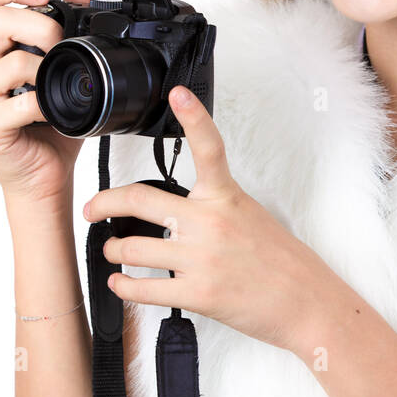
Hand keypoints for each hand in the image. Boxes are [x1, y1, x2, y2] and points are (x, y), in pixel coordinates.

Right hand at [0, 0, 94, 205]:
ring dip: (47, 70)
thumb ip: (69, 23)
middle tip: (62, 45)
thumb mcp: (64, 65)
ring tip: (58, 86)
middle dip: (42, 26)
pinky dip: (46, 105)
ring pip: (13, 61)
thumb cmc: (50, 122)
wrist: (44, 173)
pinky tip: (53, 112)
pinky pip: (21, 103)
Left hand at [83, 84, 332, 352]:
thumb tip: (173, 210)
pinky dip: (122, 286)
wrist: (304, 301)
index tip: (178, 94)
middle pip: (139, 202)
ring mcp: (201, 259)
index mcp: (225, 197)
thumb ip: (212, 204)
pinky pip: (142, 288)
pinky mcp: (196, 294)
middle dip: (104, 203)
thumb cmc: (279, 260)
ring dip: (113, 250)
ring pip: (132, 248)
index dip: (193, 116)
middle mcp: (210, 223)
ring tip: (112, 250)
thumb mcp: (248, 214)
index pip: (209, 148)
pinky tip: (119, 282)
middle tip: (91, 208)